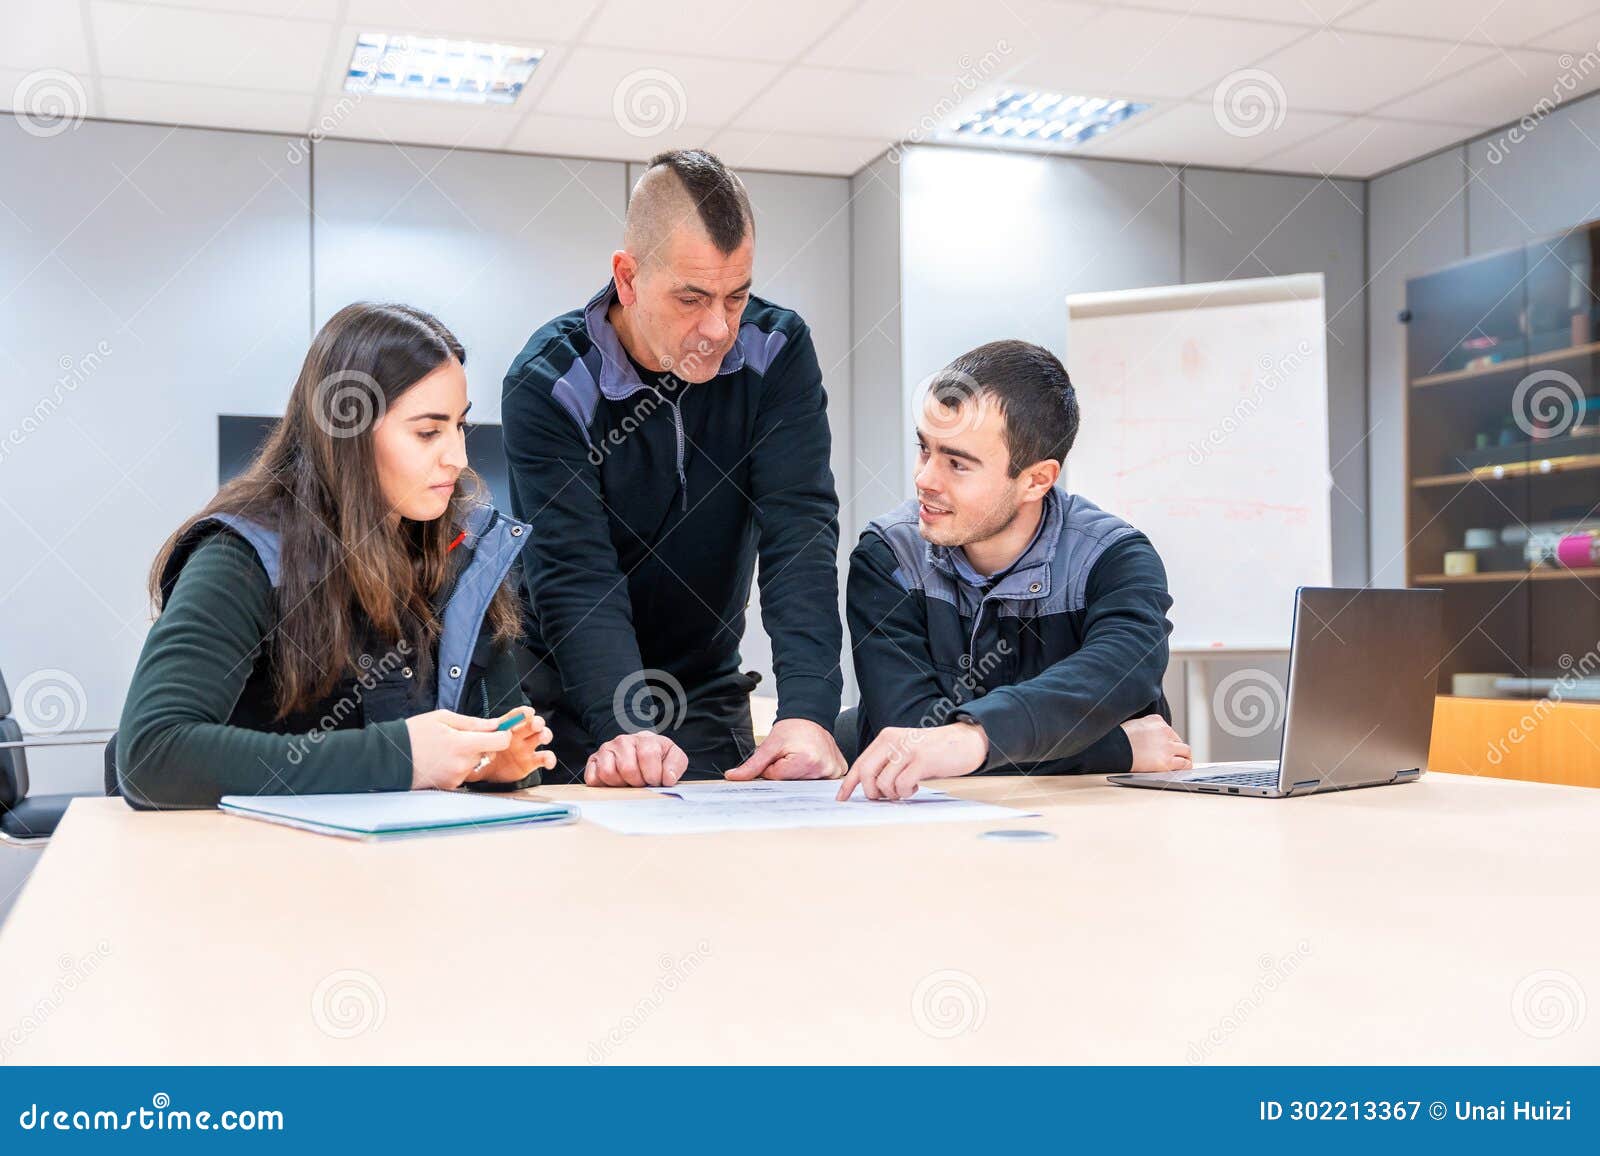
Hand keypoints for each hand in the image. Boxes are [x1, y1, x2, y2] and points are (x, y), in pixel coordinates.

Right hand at [405, 709, 516, 790]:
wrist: (389, 757)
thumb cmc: (414, 733)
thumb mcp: (443, 718)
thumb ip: (472, 723)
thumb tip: (495, 724)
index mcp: (463, 744)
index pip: (500, 742)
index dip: (503, 734)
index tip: (499, 730)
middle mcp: (463, 764)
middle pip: (488, 753)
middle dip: (480, 744)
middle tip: (459, 737)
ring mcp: (457, 777)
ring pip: (475, 762)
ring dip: (467, 755)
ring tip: (445, 748)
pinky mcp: (450, 785)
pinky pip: (463, 773)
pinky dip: (457, 766)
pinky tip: (441, 759)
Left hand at [467, 707, 557, 785]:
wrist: (482, 774)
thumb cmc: (477, 756)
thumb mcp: (472, 746)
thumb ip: (475, 742)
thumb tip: (473, 740)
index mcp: (505, 728)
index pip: (515, 716)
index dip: (522, 713)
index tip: (528, 712)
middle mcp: (518, 735)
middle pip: (532, 723)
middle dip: (536, 722)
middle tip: (535, 725)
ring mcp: (526, 748)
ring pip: (541, 736)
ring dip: (545, 734)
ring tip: (543, 737)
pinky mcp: (531, 762)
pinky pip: (543, 758)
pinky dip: (549, 759)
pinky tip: (549, 762)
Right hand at [585, 732, 688, 787]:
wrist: (638, 751)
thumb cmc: (657, 757)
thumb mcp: (673, 757)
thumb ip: (676, 765)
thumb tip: (668, 778)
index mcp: (644, 739)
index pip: (648, 755)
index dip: (653, 774)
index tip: (656, 781)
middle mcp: (623, 741)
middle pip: (627, 768)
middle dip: (637, 782)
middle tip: (642, 782)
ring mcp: (606, 750)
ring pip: (608, 773)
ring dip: (620, 784)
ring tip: (628, 782)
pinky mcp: (593, 761)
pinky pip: (592, 778)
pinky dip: (603, 785)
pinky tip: (614, 783)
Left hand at [726, 718, 845, 782]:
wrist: (810, 716)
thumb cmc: (792, 729)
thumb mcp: (770, 745)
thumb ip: (752, 765)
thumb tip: (732, 777)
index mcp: (808, 762)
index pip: (778, 778)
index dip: (773, 767)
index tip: (781, 755)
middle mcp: (824, 769)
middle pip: (792, 783)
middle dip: (786, 773)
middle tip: (792, 755)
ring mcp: (834, 771)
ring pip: (805, 784)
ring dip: (799, 774)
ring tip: (802, 756)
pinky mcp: (839, 771)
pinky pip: (821, 781)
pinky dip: (813, 773)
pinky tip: (812, 761)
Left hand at [835, 721, 986, 800]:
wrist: (965, 741)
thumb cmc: (935, 751)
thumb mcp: (906, 751)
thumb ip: (888, 764)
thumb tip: (869, 787)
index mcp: (886, 738)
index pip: (860, 763)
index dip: (848, 783)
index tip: (841, 798)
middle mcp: (893, 741)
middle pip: (866, 774)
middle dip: (873, 793)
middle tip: (886, 796)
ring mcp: (907, 750)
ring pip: (884, 783)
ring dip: (894, 794)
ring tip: (907, 788)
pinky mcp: (921, 760)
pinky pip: (902, 785)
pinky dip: (907, 791)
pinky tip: (916, 785)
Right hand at [1121, 714, 1192, 772]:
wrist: (1114, 750)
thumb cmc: (1118, 739)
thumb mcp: (1133, 724)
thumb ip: (1146, 728)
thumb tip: (1148, 737)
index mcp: (1156, 720)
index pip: (1169, 731)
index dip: (1169, 740)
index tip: (1168, 746)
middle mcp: (1164, 732)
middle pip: (1179, 740)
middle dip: (1178, 748)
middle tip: (1178, 756)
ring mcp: (1167, 747)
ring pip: (1186, 751)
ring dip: (1185, 757)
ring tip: (1185, 763)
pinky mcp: (1166, 762)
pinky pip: (1184, 764)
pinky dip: (1186, 766)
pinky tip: (1183, 770)